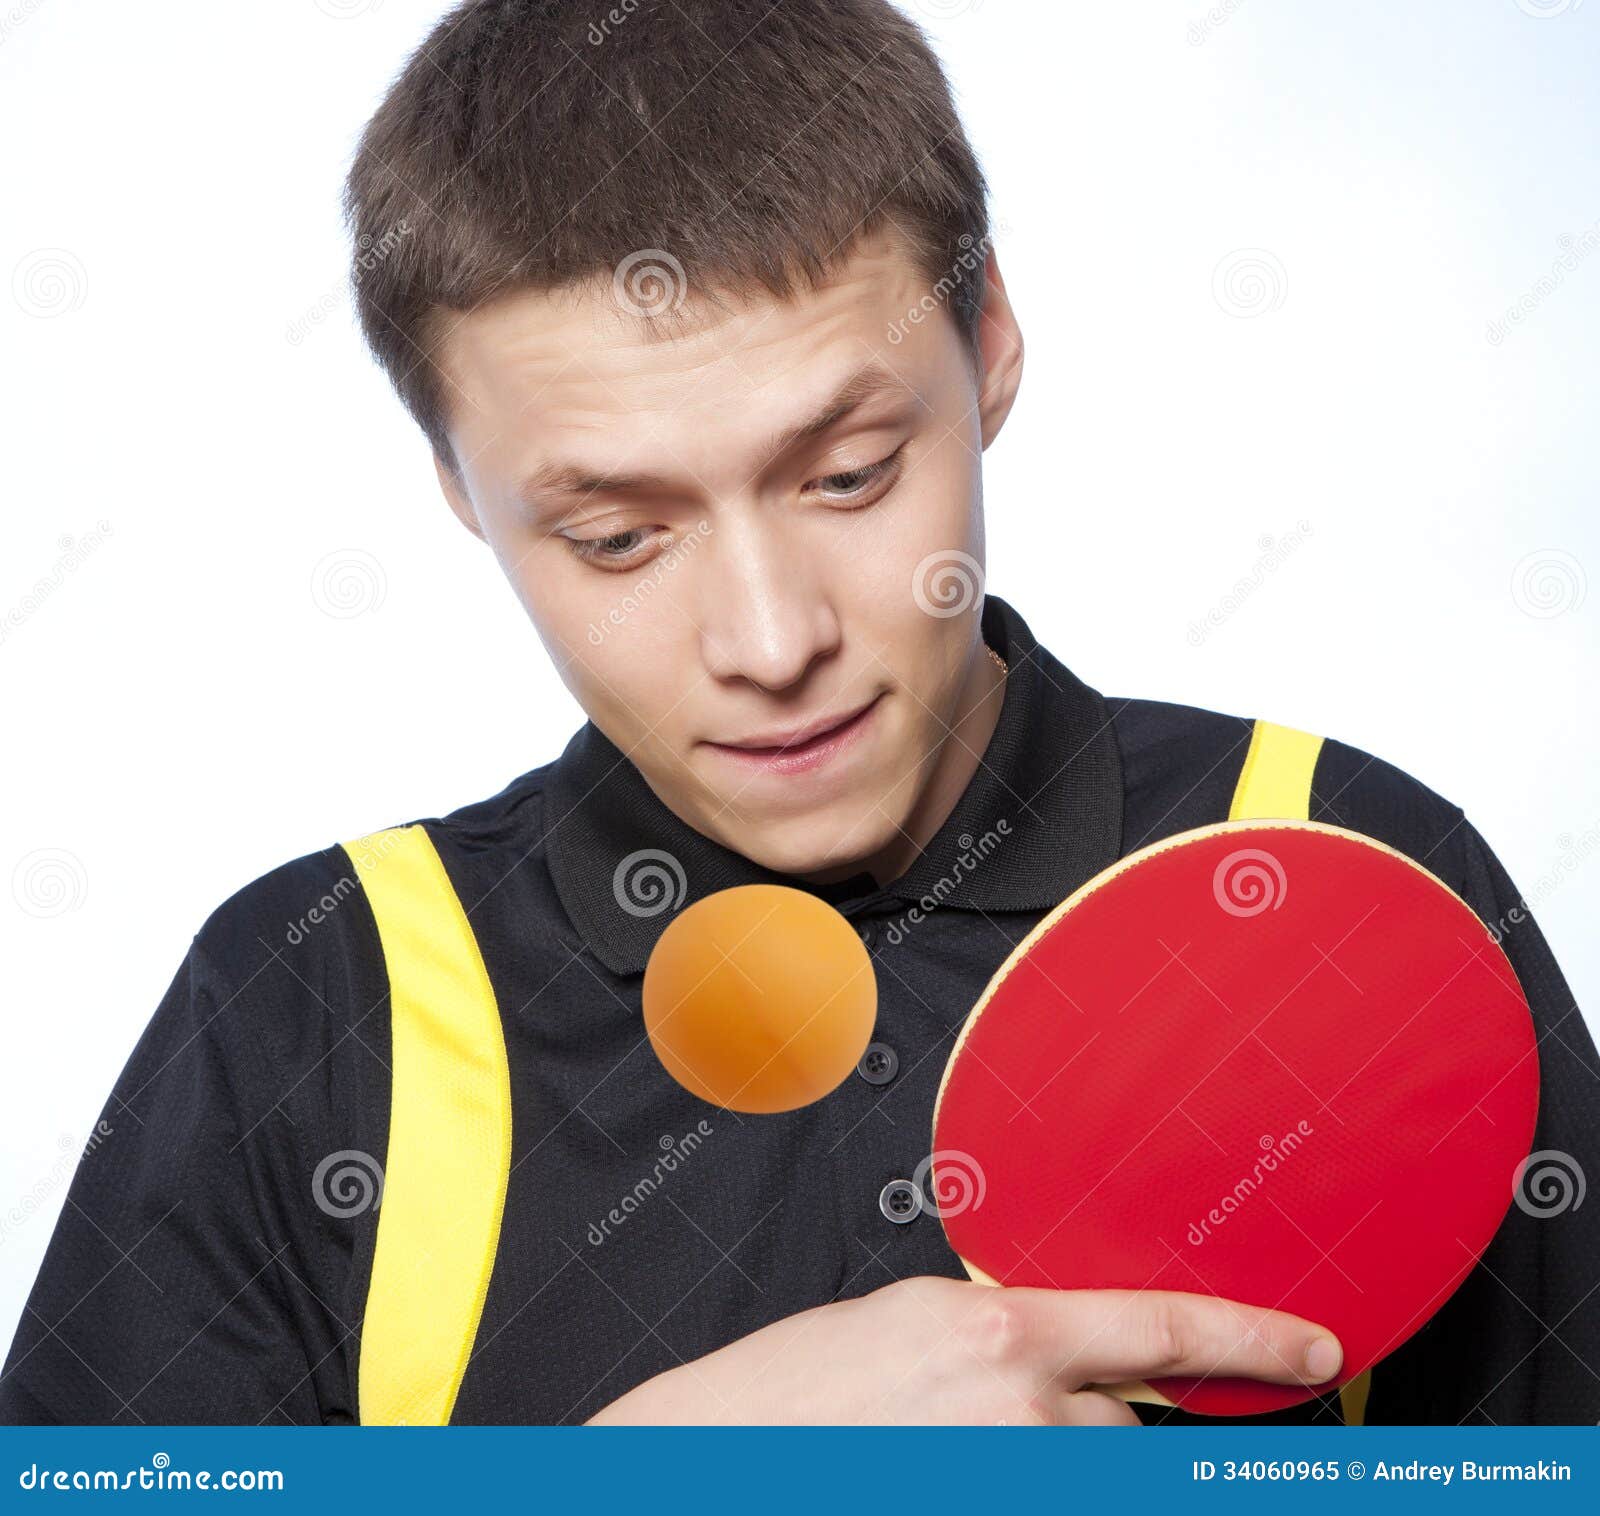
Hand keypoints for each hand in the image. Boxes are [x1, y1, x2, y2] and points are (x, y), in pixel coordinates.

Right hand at [586, 1275, 1342, 1424]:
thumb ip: (991, 1334)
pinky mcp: (991, 1507)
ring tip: (943, 1442)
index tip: (1312, 1349)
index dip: (1250, 1339)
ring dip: (1048, 1461)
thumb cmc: (785, 1398)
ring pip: (1087, 1471)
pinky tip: (945, 1454)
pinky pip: (1054, 1497)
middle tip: (991, 1431)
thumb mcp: (900, 1326)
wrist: (711, 1458)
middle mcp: (1018, 1407)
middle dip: (1080, 1430)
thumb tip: (1050, 1356)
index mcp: (994, 1331)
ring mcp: (1008, 1472)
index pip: (1157, 1326)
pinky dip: (1028, 1473)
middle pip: (1119, 1428)